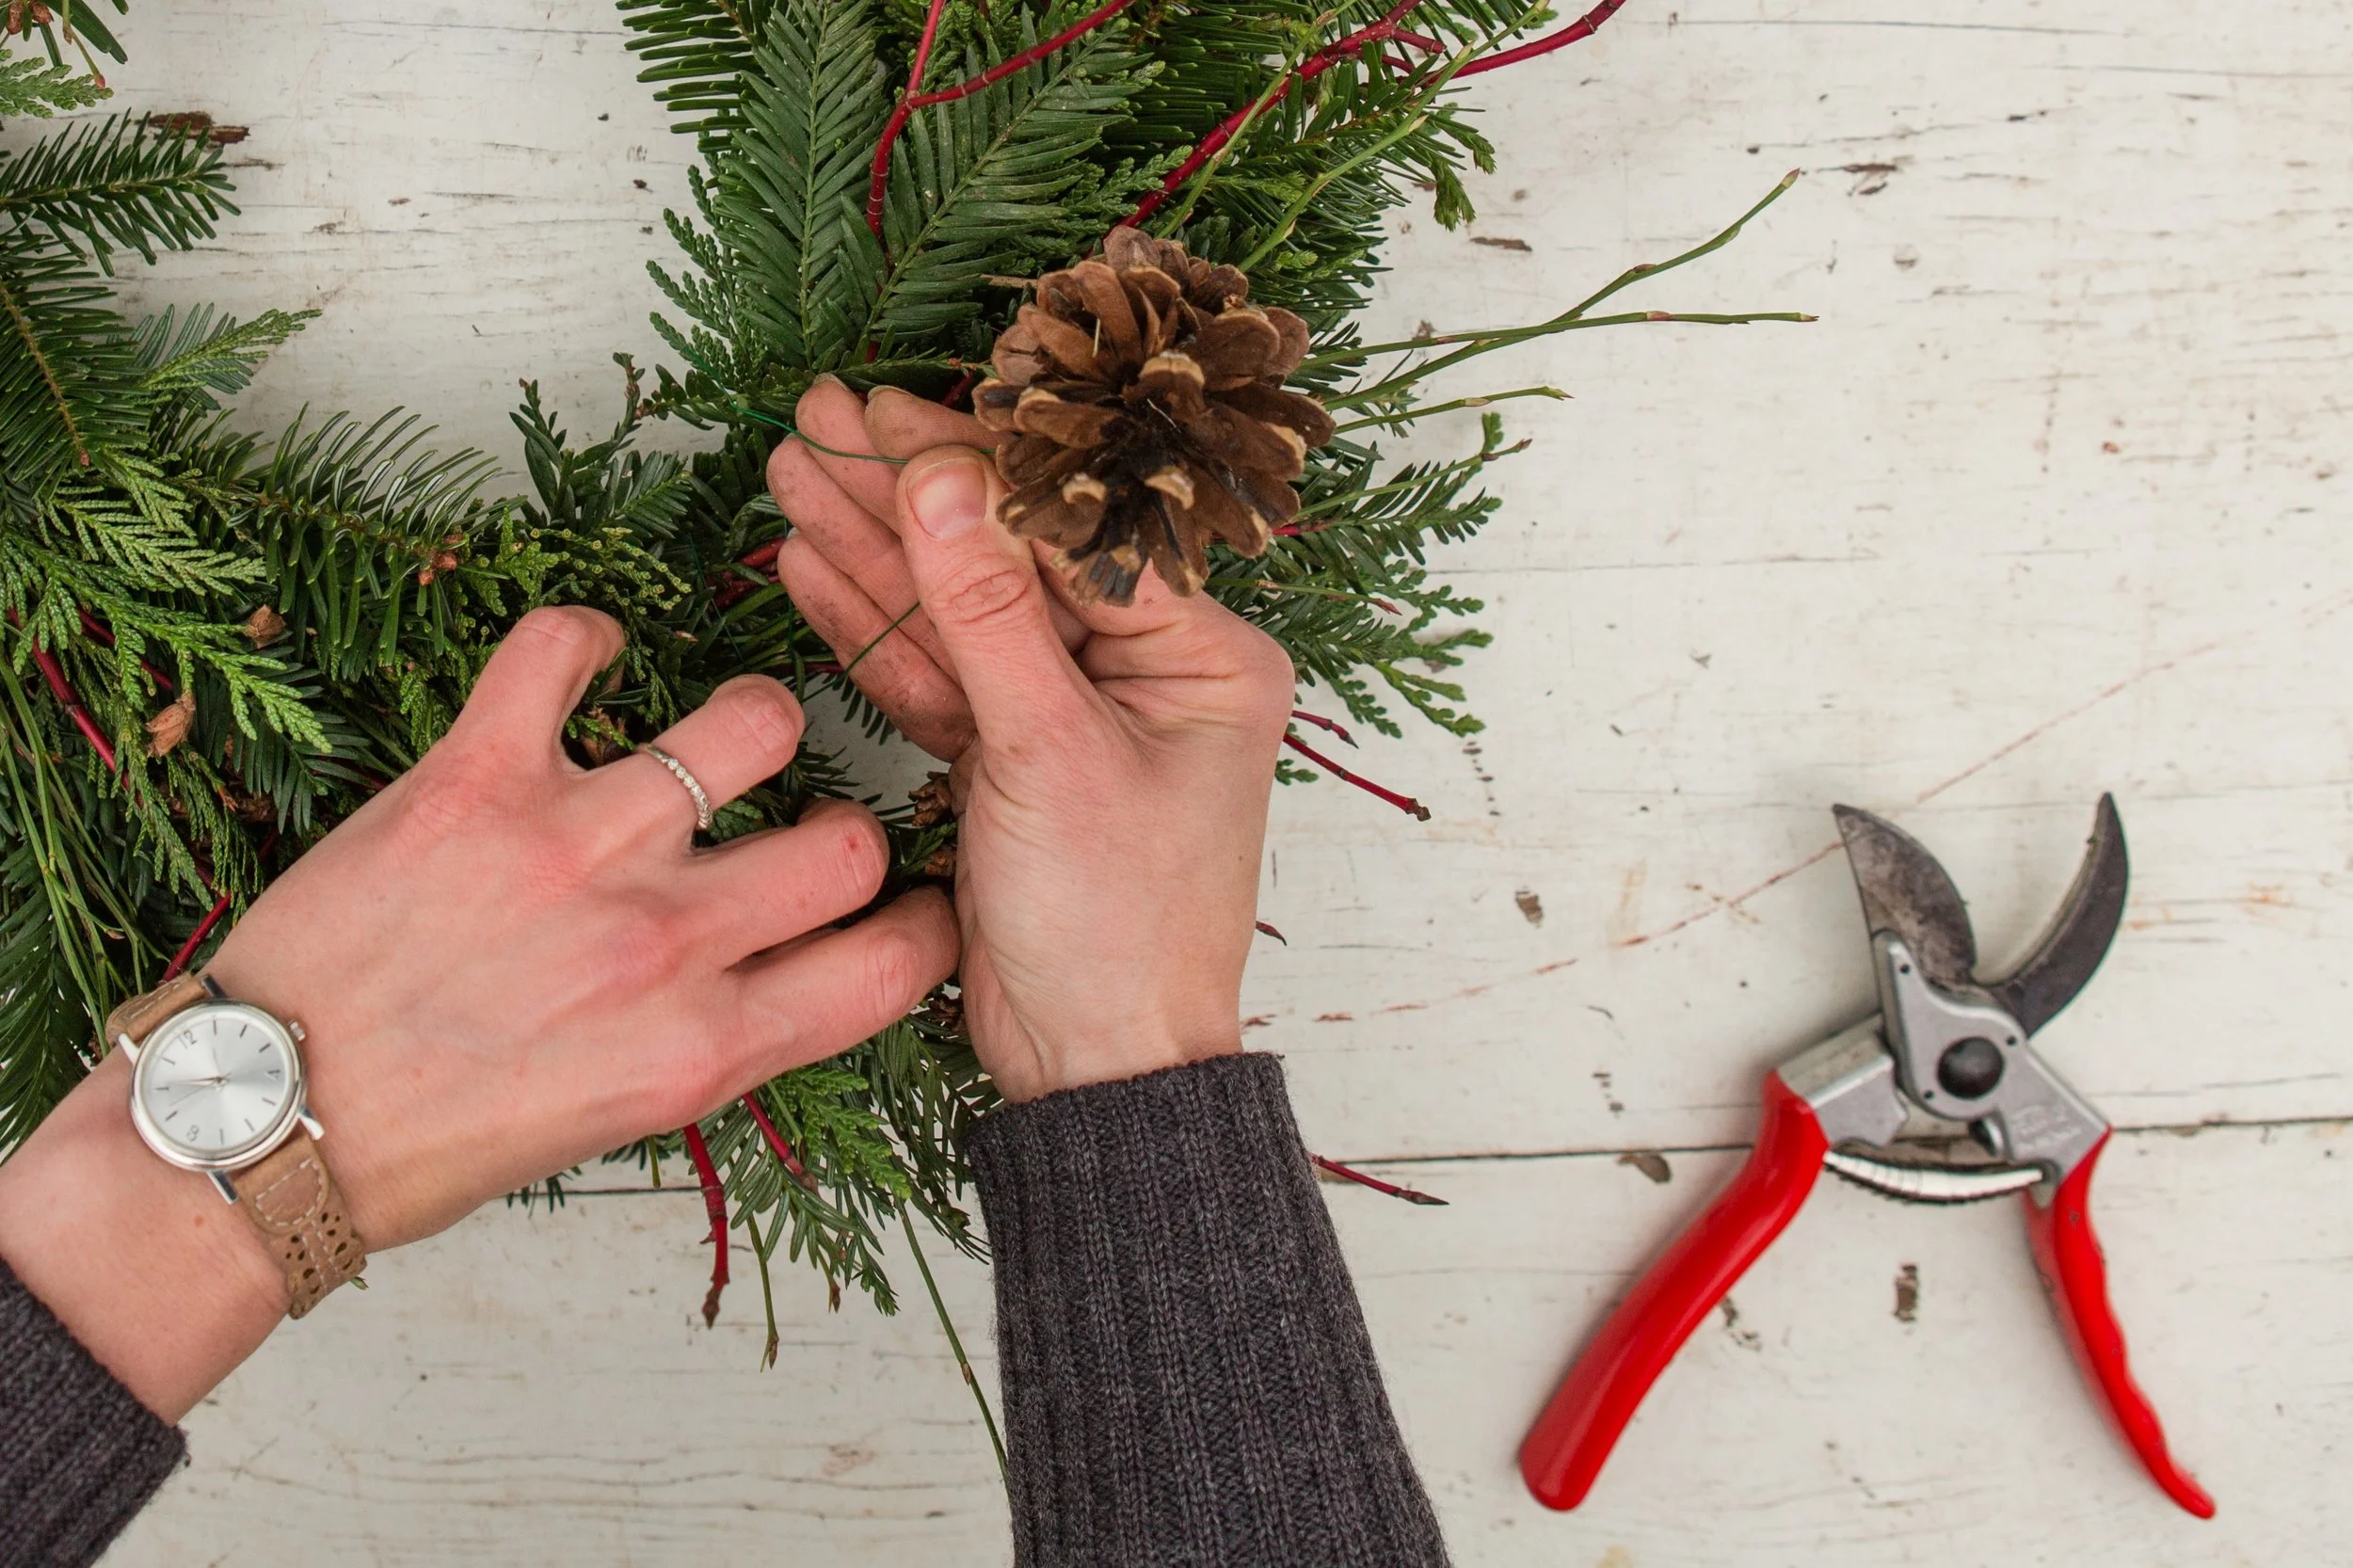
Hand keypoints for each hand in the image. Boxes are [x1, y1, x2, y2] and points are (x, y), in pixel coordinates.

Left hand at [0, 607, 956, 1416]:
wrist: (263, 1130)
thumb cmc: (432, 1141)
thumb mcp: (621, 1120)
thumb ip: (724, 1034)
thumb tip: (800, 962)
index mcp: (703, 1048)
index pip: (893, 966)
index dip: (928, 928)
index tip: (910, 909)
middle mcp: (660, 942)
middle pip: (848, 842)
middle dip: (844, 832)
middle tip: (801, 833)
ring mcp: (573, 847)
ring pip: (755, 721)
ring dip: (751, 725)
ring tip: (718, 741)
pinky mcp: (476, 776)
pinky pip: (561, 645)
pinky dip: (582, 638)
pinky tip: (587, 665)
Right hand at [769, 378, 1294, 1102]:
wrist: (1098, 1066)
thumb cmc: (1120, 927)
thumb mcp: (1051, 754)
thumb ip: (987, 613)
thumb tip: (942, 478)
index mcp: (1206, 657)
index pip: (1076, 526)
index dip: (972, 465)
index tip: (880, 411)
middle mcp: (1149, 671)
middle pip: (1010, 555)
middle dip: (908, 492)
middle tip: (815, 416)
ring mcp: (1076, 712)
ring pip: (963, 609)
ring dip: (876, 546)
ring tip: (790, 469)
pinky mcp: (1015, 758)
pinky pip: (942, 674)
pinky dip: (876, 628)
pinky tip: (811, 563)